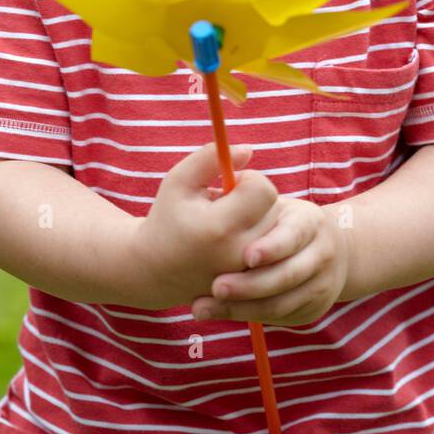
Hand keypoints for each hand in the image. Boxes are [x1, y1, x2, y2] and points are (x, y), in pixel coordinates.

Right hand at [133, 141, 279, 309]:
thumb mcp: (179, 180)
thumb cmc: (169, 217)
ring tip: (230, 223)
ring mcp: (247, 273)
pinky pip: (274, 251)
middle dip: (255, 199)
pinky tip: (235, 240)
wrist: (156, 270)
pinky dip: (261, 239)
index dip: (248, 180)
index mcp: (219, 227)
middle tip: (227, 203)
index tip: (228, 185)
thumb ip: (209, 157)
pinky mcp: (252, 284)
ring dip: (259, 219)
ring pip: (277, 230)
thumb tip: (249, 149)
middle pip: (274, 208)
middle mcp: (238, 254)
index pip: (263, 190)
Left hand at [190, 194, 351, 326]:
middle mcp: (321, 254)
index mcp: (310, 221)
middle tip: (216, 287)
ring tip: (204, 307)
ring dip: (242, 307)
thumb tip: (218, 188)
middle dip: (249, 285)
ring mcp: (320, 285)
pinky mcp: (312, 310)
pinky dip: (247, 316)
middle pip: (287, 275)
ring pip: (281, 303)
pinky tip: (219, 312)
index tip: (245, 256)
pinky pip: (279, 317)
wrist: (327, 250)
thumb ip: (249, 201)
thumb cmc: (282, 223)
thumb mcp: (274, 206)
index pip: (294, 234)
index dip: (272, 247)